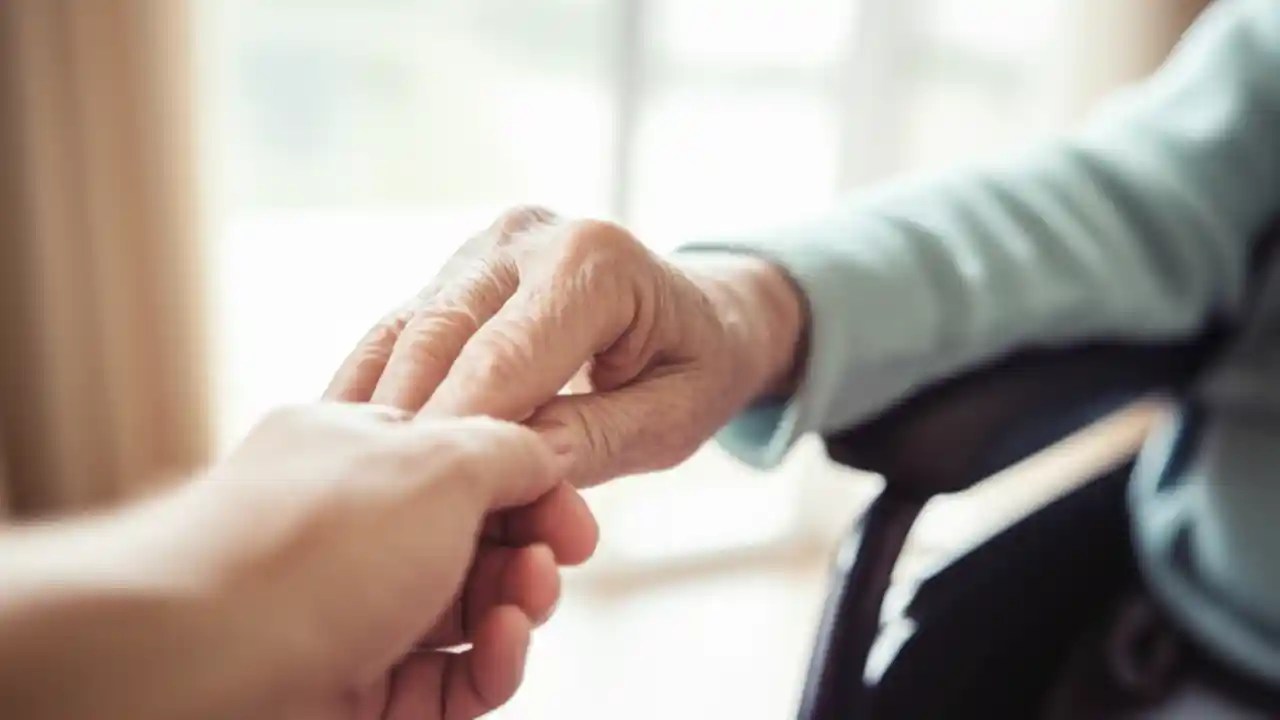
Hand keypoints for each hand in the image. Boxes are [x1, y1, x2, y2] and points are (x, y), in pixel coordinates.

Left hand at [185, 405, 564, 718]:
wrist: (191, 664)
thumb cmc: (309, 548)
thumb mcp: (436, 461)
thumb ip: (506, 448)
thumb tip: (546, 450)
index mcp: (359, 453)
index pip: (465, 458)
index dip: (530, 482)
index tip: (574, 511)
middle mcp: (354, 532)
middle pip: (471, 540)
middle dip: (528, 549)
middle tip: (556, 560)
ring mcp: (350, 615)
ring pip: (464, 615)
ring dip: (513, 608)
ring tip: (525, 608)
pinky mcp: (353, 692)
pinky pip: (444, 682)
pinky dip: (487, 667)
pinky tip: (503, 648)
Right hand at [326, 207, 805, 486]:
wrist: (703, 312)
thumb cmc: (699, 369)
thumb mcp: (674, 417)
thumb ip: (597, 437)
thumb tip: (511, 465)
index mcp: (592, 261)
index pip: (504, 358)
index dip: (454, 431)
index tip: (412, 502)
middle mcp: (525, 236)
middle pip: (439, 337)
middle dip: (403, 424)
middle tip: (367, 505)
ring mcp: (483, 246)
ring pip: (407, 332)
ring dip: (374, 407)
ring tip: (344, 479)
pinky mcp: (456, 268)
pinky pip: (402, 329)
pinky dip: (374, 385)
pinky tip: (348, 442)